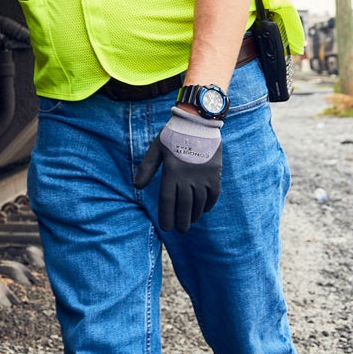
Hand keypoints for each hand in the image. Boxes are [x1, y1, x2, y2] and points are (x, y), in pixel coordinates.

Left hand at [133, 108, 222, 231]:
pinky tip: (204, 210)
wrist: (198, 123)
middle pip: (184, 206)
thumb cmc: (173, 135)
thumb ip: (147, 167)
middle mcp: (188, 177)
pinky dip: (209, 204)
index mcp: (172, 172)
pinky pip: (214, 194)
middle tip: (180, 230)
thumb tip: (137, 186)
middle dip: (182, 221)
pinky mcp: (215, 174)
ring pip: (199, 202)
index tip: (166, 228)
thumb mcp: (156, 148)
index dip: (166, 216)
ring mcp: (203, 177)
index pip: (168, 200)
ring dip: (194, 215)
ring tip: (189, 222)